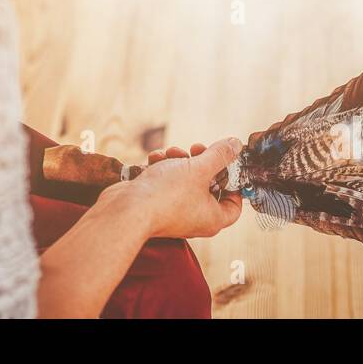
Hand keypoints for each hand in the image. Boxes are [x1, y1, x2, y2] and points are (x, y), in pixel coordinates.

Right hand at [115, 137, 243, 239]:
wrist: (126, 209)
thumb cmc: (166, 195)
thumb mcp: (199, 168)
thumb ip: (220, 155)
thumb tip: (236, 145)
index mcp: (212, 218)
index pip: (234, 205)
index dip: (235, 184)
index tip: (227, 165)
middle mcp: (195, 218)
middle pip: (208, 186)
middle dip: (202, 163)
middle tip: (196, 149)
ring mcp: (175, 211)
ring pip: (185, 180)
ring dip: (179, 161)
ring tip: (171, 153)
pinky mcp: (157, 204)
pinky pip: (167, 183)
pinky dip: (163, 168)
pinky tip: (155, 159)